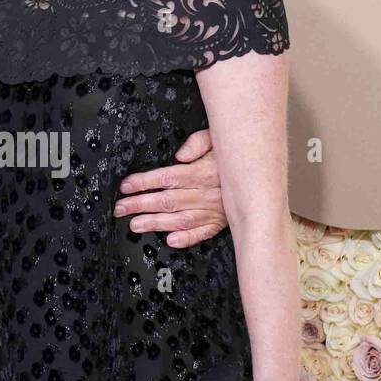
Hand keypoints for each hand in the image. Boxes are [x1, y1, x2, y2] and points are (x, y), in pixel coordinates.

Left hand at [114, 126, 228, 247]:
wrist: (260, 176)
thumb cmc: (234, 156)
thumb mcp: (217, 138)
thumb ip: (198, 143)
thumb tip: (181, 154)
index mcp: (202, 172)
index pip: (166, 177)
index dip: (143, 182)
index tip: (126, 186)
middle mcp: (205, 193)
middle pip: (167, 200)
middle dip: (140, 204)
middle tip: (121, 208)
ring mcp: (212, 210)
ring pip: (179, 219)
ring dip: (155, 223)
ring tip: (135, 225)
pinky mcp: (218, 222)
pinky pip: (201, 233)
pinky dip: (186, 239)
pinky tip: (171, 241)